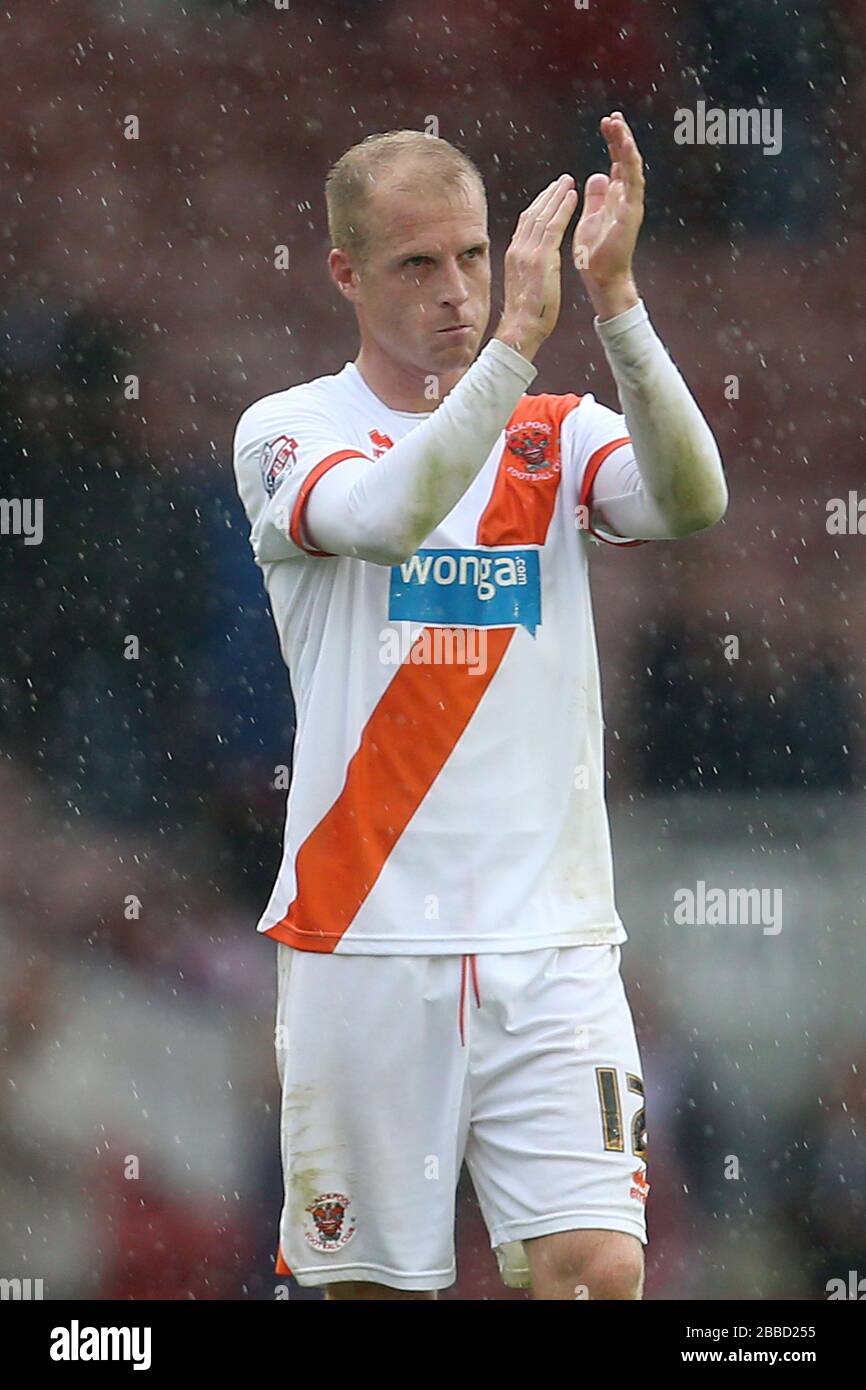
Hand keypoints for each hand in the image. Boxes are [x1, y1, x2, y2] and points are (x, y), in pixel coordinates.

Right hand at [494, 174, 578, 360]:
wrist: (521, 328)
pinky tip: (572, 197)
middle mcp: (518, 249)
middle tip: (561, 181)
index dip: (538, 206)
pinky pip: (554, 226)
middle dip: (547, 195)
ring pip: (543, 215)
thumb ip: (527, 269)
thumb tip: (534, 265)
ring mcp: (528, 252)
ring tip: (568, 182)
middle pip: (532, 214)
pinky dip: (563, 209)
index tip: (549, 195)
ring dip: (557, 196)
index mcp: (513, 255)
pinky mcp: (541, 258)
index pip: (525, 223)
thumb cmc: (525, 316)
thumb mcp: (523, 285)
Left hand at [573, 112, 643, 318]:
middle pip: (626, 160)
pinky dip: (630, 165)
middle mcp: (626, 198)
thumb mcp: (591, 218)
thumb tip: (598, 176)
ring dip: (626, 145)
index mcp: (616, 198)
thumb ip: (597, 197)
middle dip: (621, 137)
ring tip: (617, 125)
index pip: (618, 162)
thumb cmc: (596, 253)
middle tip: (613, 117)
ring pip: (633, 167)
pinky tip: (625, 148)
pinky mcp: (630, 214)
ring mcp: (631, 205)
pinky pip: (633, 184)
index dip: (614, 142)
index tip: (607, 123)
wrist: (602, 278)